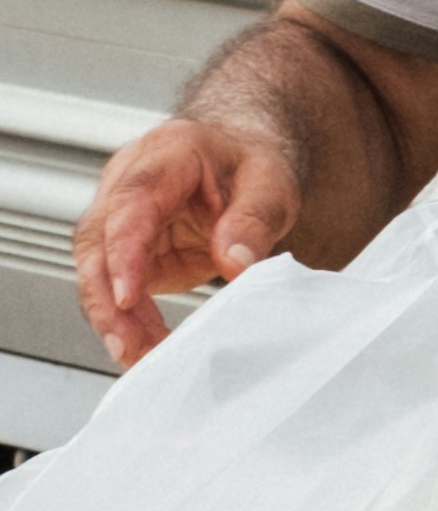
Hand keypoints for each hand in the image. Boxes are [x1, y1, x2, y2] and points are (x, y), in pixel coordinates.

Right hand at [78, 106, 303, 360]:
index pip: (129, 208)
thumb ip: (253, 220)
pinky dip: (127, 320)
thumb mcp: (269, 184)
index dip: (124, 255)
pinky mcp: (127, 249)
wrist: (239, 154)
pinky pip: (114, 286)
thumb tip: (236, 263)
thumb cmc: (248, 163)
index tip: (128, 298)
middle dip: (105, 300)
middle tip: (126, 344)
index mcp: (163, 157)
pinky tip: (143, 347)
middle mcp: (127, 184)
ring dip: (114, 317)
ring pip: (96, 270)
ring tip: (139, 355)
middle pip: (95, 243)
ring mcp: (120, 217)